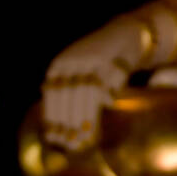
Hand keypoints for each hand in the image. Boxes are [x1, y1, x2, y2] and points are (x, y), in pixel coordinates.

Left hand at [41, 17, 144, 152]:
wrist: (124, 33)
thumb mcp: (76, 72)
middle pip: (69, 93)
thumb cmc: (98, 62)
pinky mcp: (116, 57)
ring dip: (88, 114)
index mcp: (59, 64)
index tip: (55, 137)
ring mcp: (95, 57)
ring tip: (88, 133)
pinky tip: (109, 106)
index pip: (52, 93)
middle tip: (72, 141)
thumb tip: (56, 129)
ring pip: (89, 90)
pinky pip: (110, 81)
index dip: (53, 116)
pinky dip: (108, 95)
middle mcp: (74, 59)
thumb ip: (66, 95)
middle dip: (70, 120)